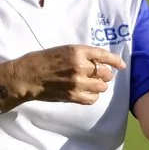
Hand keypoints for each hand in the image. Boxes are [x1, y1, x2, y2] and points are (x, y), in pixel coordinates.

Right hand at [0, 44, 124, 106]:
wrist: (26, 76)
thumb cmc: (43, 60)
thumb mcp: (63, 50)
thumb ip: (82, 55)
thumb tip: (99, 62)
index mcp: (76, 51)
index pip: (103, 56)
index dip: (115, 61)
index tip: (121, 65)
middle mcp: (79, 66)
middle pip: (105, 73)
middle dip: (105, 74)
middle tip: (100, 75)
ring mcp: (76, 82)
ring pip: (101, 87)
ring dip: (99, 86)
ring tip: (92, 84)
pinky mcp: (72, 96)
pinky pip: (92, 99)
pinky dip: (93, 96)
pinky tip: (88, 93)